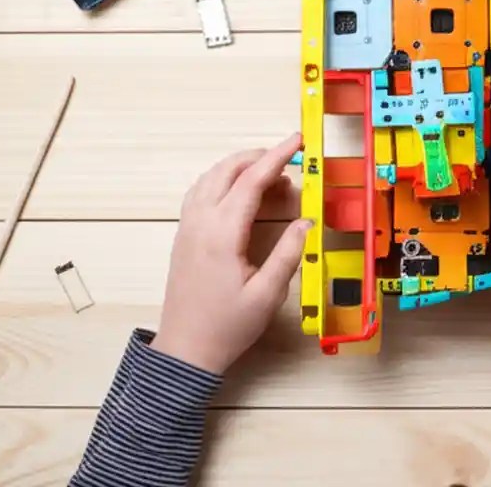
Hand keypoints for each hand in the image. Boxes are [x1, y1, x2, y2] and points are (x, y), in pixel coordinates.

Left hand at [150, 134, 310, 373]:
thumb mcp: (267, 294)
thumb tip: (306, 221)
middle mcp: (200, 222)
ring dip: (239, 167)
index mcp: (222, 233)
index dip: (277, 156)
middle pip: (227, 170)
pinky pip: (200, 192)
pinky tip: (240, 193)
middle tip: (290, 160)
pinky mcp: (183, 235)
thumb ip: (288, 254)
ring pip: (211, 177)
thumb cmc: (227, 326)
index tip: (298, 140)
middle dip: (259, 156)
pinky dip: (223, 181)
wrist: (185, 349)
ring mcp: (187, 227)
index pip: (252, 180)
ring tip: (271, 177)